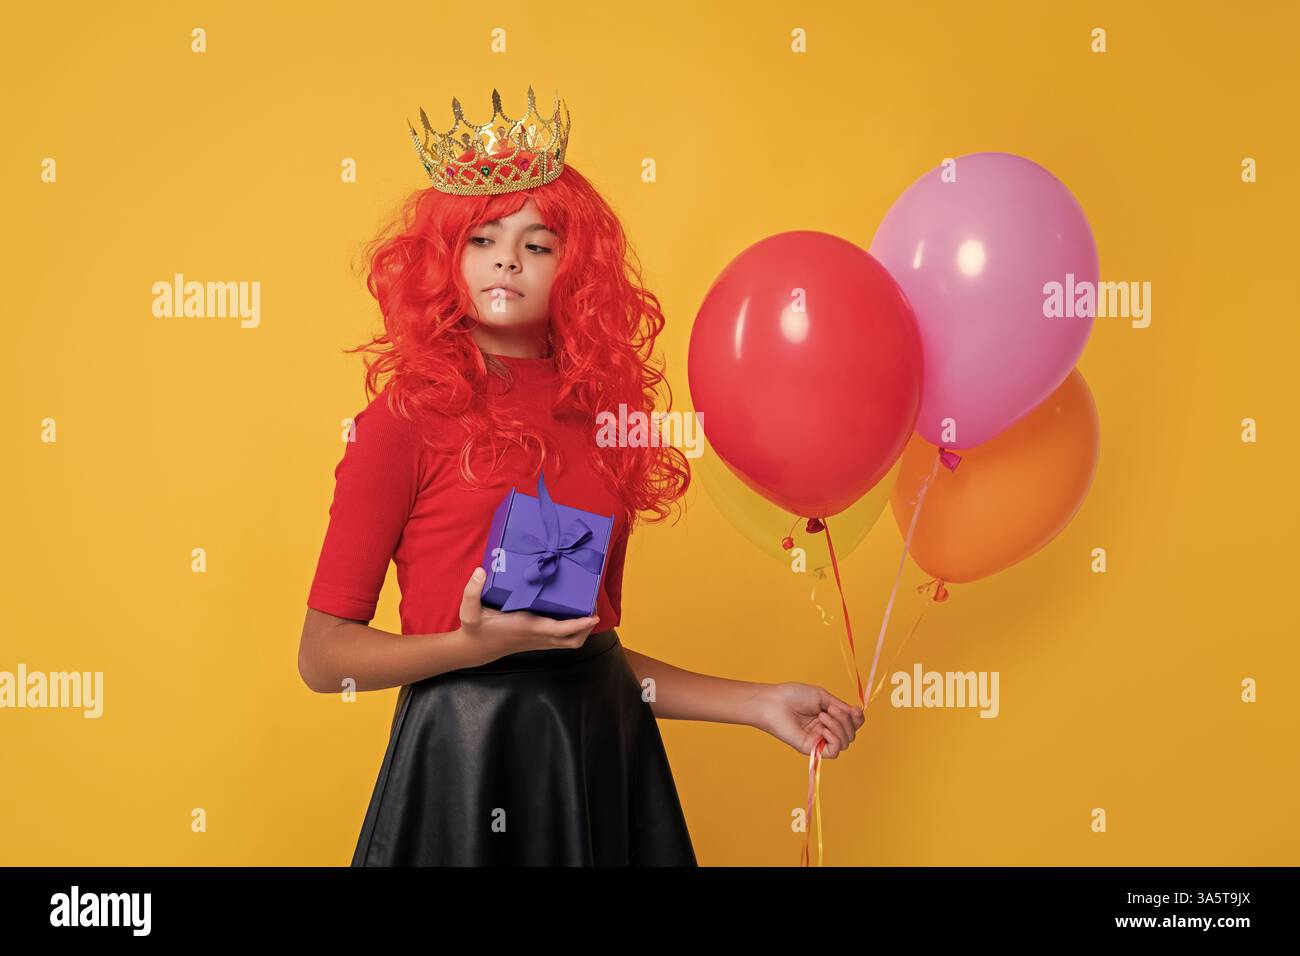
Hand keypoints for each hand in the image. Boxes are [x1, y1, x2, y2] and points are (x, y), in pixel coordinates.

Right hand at [458, 567, 599, 664]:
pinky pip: (562, 639)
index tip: (593, 614)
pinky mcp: (537, 641)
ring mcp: (539, 641)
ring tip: (588, 608)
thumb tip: (480, 571)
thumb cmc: (476, 629)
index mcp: (526, 627)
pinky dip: (572, 629)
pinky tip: (572, 612)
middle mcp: (537, 636)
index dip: (579, 624)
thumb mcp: (468, 612)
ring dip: (583, 629)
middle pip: (573, 640)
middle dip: (588, 627)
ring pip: (570, 642)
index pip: (559, 629)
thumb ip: (471, 591)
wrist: (474, 650)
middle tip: (594, 606)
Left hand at [756, 682, 864, 758]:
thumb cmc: (794, 696)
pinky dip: (835, 739)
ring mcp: (819, 740)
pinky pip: (834, 752)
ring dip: (839, 727)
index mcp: (829, 717)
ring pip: (845, 742)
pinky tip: (823, 728)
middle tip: (829, 709)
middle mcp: (826, 730)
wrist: (775, 702)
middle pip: (851, 733)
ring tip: (823, 715)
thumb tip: (857, 714)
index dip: (858, 718)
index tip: (856, 709)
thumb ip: (841, 708)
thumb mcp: (823, 697)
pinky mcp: (812, 749)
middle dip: (846, 721)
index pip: (853, 724)